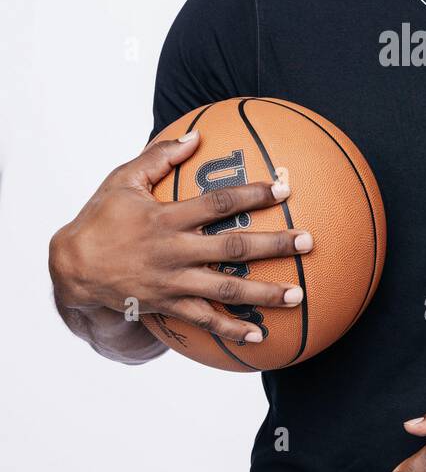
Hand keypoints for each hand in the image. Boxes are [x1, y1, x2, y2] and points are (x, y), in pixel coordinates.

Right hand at [48, 129, 312, 344]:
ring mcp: (171, 283)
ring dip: (263, 294)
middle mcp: (173, 251)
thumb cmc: (101, 218)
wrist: (71, 269)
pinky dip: (232, 329)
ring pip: (225, 290)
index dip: (253, 195)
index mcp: (165, 218)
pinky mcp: (167, 306)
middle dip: (273, 245)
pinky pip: (204, 321)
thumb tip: (196, 135)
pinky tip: (260, 336)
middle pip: (232, 248)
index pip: (218, 203)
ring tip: (297, 295)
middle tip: (308, 241)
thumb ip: (159, 156)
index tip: (285, 188)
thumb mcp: (122, 180)